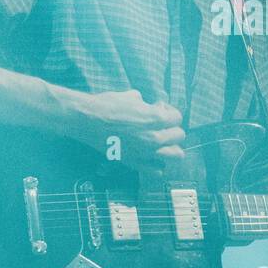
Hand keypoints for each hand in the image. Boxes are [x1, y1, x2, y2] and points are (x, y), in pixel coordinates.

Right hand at [62, 89, 184, 170]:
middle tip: (160, 126)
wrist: (88, 120)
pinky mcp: (135, 162)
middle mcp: (155, 137)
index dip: (169, 112)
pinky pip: (157, 171)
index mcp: (156, 118)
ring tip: (161, 143)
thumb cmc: (107, 105)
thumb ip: (144, 103)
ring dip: (171, 148)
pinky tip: (150, 156)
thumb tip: (147, 104)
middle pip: (179, 136)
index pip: (177, 117)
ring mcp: (146, 152)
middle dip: (171, 129)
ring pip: (176, 155)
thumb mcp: (130, 96)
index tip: (159, 110)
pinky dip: (157, 165)